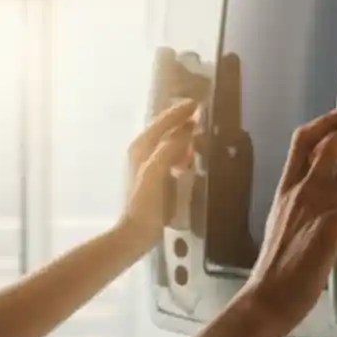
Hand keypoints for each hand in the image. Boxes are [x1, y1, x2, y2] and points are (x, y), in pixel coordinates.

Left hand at [120, 49, 209, 248]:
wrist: (135, 233)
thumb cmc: (146, 203)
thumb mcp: (156, 172)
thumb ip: (169, 149)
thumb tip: (187, 130)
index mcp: (142, 147)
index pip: (163, 122)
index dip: (180, 112)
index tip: (198, 103)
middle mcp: (141, 152)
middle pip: (163, 129)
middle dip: (180, 120)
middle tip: (200, 114)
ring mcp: (146, 165)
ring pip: (166, 142)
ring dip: (181, 135)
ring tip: (198, 132)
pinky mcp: (152, 179)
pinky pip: (169, 156)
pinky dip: (180, 152)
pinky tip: (189, 158)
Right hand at [241, 109, 336, 329]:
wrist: (267, 297)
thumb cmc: (279, 265)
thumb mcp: (285, 219)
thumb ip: (306, 200)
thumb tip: (335, 185)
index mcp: (287, 189)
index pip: (305, 139)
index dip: (329, 120)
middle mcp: (300, 193)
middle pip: (333, 144)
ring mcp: (314, 211)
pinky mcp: (329, 232)